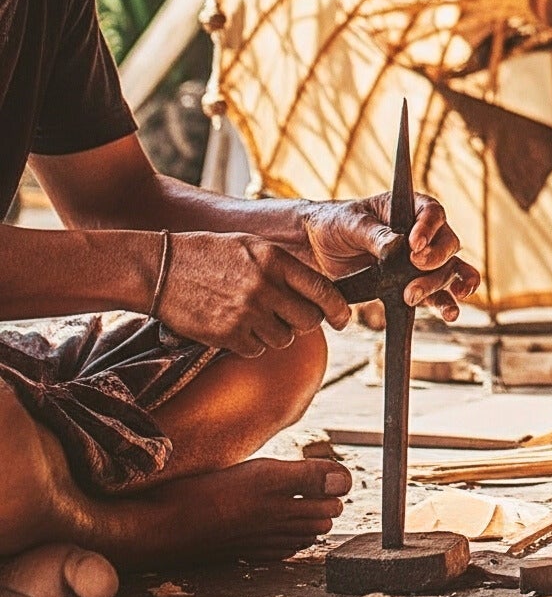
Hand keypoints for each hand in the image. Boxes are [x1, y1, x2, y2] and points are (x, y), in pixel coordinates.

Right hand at [155, 233, 349, 358]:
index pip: (321, 290)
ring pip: (283, 338)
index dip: (338, 308)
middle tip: (296, 318)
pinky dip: (253, 343)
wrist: (161, 269)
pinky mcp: (226, 335)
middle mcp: (264, 288)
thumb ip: (284, 267)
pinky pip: (256, 350)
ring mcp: (245, 314)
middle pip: (308, 320)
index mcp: (275, 261)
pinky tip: (239, 327)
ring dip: (277, 333)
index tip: (344, 319)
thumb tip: (314, 289)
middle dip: (306, 322)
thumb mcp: (253, 246)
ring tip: (258, 317)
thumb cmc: (209, 254)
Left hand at [304, 192, 479, 323]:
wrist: (317, 248)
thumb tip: (396, 246)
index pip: (432, 213)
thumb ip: (375, 235)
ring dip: (439, 284)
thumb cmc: (337, 224)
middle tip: (415, 266)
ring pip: (446, 269)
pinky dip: (445, 303)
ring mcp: (420, 261)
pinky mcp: (413, 284)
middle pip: (446, 243)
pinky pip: (437, 294)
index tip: (414, 246)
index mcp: (409, 208)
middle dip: (435, 258)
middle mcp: (423, 233)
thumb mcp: (351, 224)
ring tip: (414, 295)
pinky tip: (450, 313)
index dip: (429, 229)